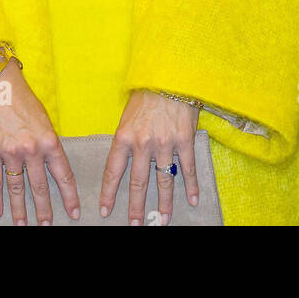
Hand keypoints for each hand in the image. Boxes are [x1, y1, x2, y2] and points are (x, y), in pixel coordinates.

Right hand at [0, 61, 79, 225]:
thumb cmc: (23, 98)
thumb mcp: (44, 118)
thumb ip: (47, 141)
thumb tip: (51, 161)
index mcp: (48, 140)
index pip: (62, 174)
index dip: (69, 196)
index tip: (74, 212)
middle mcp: (31, 149)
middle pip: (39, 186)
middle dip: (45, 209)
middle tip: (48, 226)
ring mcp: (10, 152)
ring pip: (17, 188)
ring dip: (21, 210)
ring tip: (24, 225)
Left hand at [100, 90, 199, 225]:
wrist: (171, 73)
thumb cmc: (147, 93)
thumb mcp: (128, 114)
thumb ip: (126, 138)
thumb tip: (124, 161)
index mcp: (124, 136)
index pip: (113, 171)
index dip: (109, 194)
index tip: (106, 211)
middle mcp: (143, 143)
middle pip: (139, 183)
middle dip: (137, 207)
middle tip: (136, 224)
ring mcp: (165, 143)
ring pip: (164, 180)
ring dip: (164, 203)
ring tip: (163, 220)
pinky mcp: (184, 139)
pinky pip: (187, 167)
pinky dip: (190, 185)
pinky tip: (192, 199)